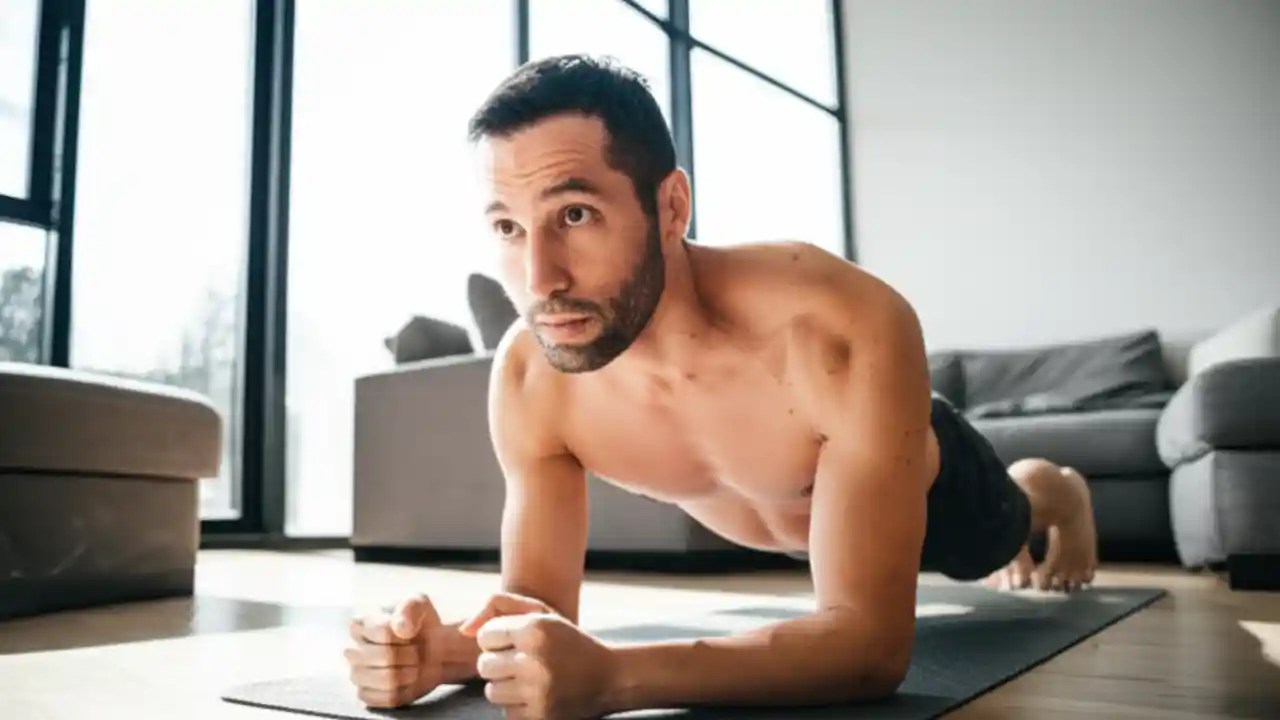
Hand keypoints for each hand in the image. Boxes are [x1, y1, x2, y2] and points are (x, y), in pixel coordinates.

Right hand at [345, 593, 448, 707]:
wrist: (433, 648)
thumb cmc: (421, 623)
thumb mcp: (419, 604)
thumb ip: (410, 609)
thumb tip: (401, 628)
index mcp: (361, 623)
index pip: (383, 631)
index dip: (404, 635)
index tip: (413, 632)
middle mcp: (353, 650)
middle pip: (384, 657)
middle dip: (410, 655)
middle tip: (418, 652)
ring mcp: (357, 673)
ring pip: (382, 679)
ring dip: (407, 673)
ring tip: (415, 667)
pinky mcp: (366, 693)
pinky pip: (381, 698)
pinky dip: (401, 690)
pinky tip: (407, 682)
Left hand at [468, 608, 618, 719]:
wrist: (610, 677)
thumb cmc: (567, 641)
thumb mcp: (541, 613)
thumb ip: (498, 606)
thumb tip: (464, 630)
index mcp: (536, 629)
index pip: (485, 636)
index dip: (498, 639)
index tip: (517, 641)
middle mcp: (536, 660)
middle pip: (484, 666)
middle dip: (498, 663)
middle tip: (520, 662)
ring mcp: (538, 692)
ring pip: (492, 692)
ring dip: (506, 686)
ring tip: (528, 679)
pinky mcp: (541, 717)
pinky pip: (507, 713)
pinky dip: (518, 706)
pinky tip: (536, 695)